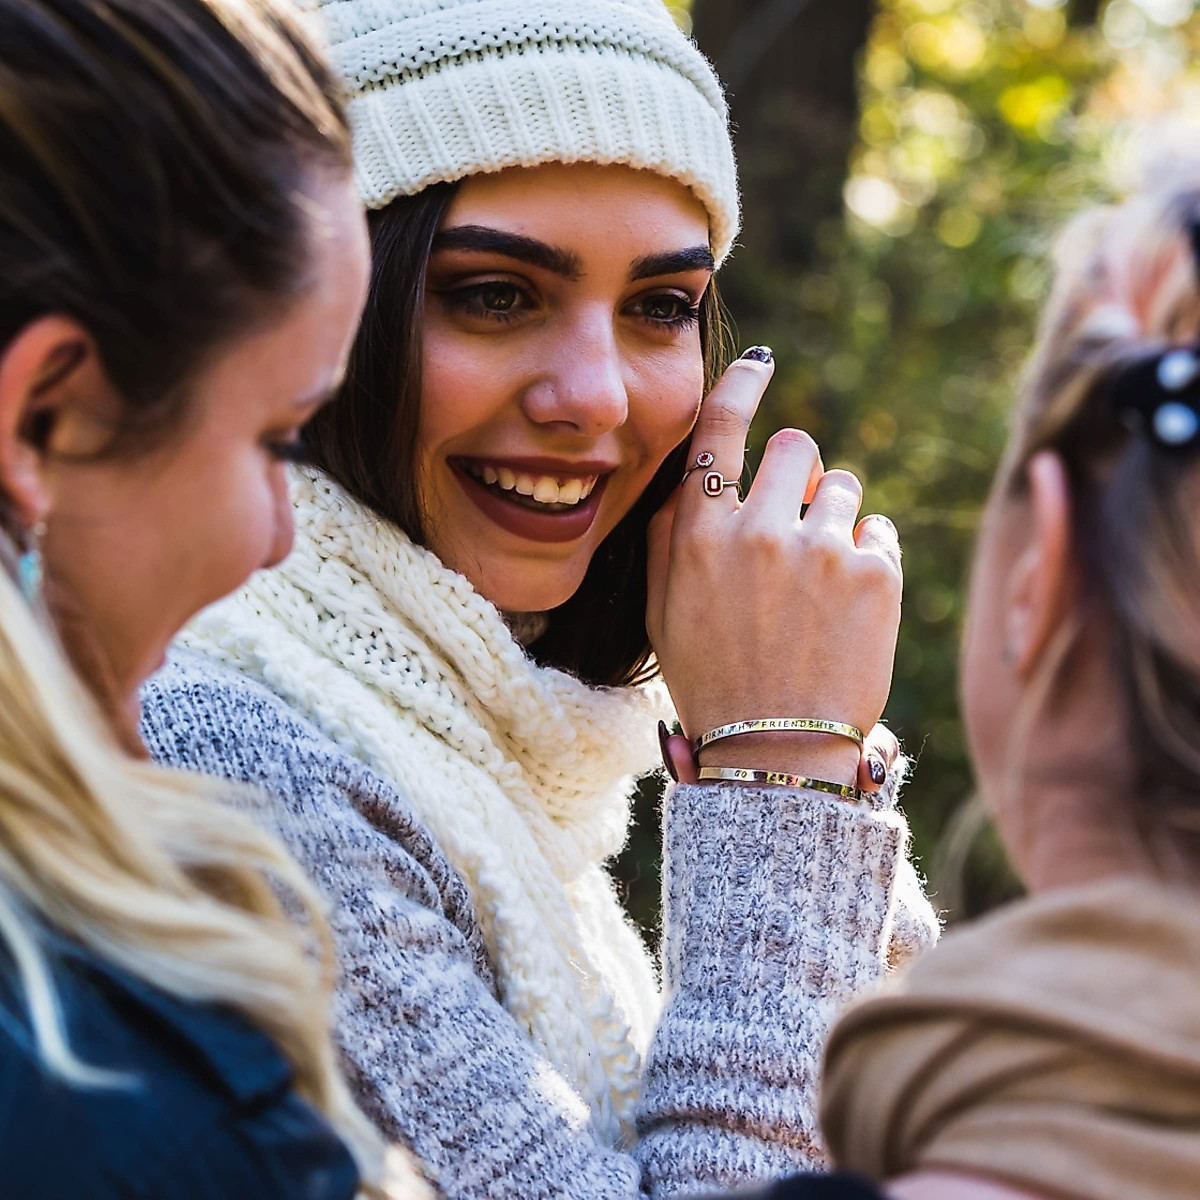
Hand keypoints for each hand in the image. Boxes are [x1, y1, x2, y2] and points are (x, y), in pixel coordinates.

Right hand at [647, 353, 902, 784]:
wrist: (778, 752)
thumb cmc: (713, 681)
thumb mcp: (662, 615)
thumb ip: (667, 538)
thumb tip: (690, 480)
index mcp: (700, 538)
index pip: (719, 432)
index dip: (741, 388)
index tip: (761, 367)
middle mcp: (758, 533)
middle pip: (796, 446)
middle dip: (798, 473)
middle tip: (795, 519)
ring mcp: (821, 551)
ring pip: (842, 486)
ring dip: (832, 519)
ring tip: (819, 583)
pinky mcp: (875, 575)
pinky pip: (878, 530)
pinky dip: (867, 558)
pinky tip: (847, 608)